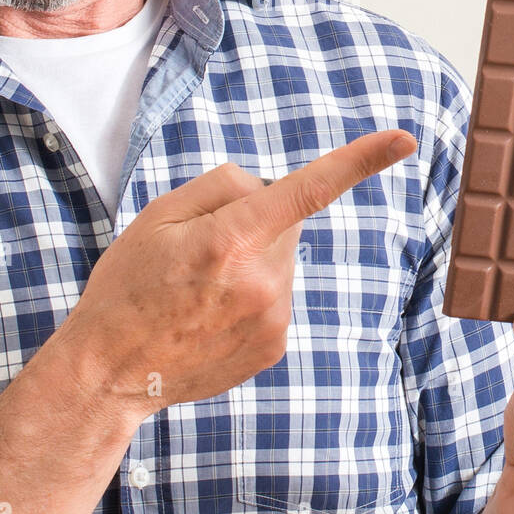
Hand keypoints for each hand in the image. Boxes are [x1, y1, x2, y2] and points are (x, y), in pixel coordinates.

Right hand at [62, 129, 417, 423]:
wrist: (109, 372)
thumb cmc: (128, 285)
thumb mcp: (158, 216)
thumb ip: (223, 187)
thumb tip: (270, 190)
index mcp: (229, 239)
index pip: (307, 190)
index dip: (358, 161)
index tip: (404, 141)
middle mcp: (261, 280)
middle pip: (285, 222)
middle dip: (256, 221)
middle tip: (201, 250)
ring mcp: (272, 318)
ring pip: (281, 259)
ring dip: (253, 260)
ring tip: (200, 289)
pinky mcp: (275, 344)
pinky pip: (277, 295)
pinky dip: (252, 294)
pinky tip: (211, 313)